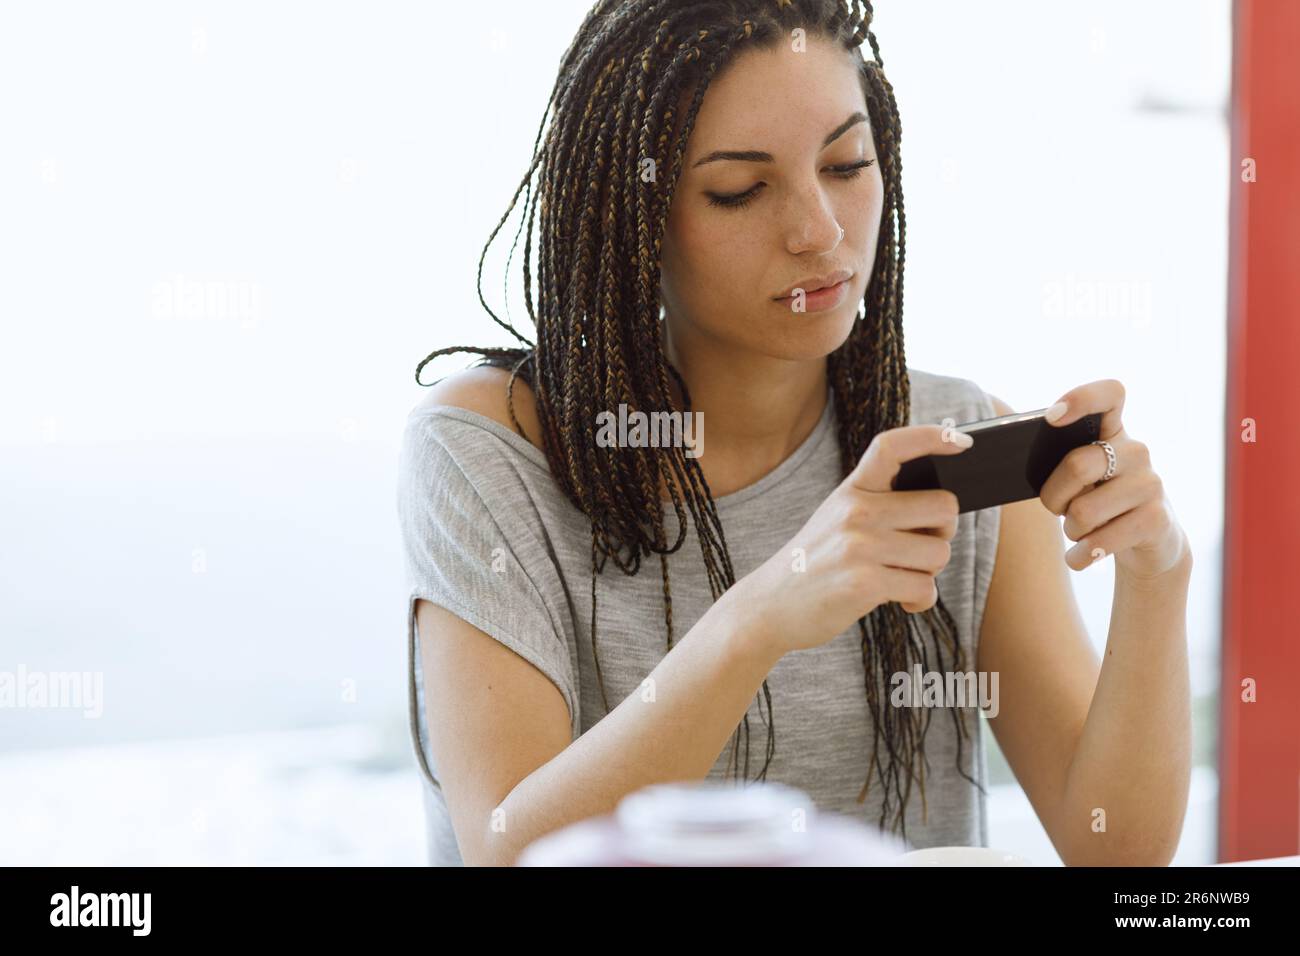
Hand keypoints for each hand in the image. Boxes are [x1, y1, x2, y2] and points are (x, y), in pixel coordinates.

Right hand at [730, 423, 972, 655]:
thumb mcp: (837, 519)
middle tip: (922, 546)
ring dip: (928, 572)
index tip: (964, 441)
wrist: (769, 606)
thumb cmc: (816, 563)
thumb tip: (946, 509)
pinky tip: (901, 600)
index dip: (933, 436)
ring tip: (900, 578)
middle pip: (943, 507)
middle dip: (943, 532)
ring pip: (939, 553)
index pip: (892, 447)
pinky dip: (919, 599)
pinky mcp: (864, 584)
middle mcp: (856, 511)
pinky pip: (924, 587)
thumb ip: (881, 507)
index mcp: (851, 490)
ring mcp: (859, 547)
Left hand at [1038, 379, 1189, 579]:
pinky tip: (1080, 558)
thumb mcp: (1079, 478)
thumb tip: (1008, 461)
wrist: (1149, 539)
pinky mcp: (1156, 519)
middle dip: (1053, 497)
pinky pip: (1099, 541)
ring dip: (1070, 530)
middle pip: (1077, 465)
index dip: (1081, 398)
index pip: (1109, 394)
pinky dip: (1080, 556)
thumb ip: (1056, 463)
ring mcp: (1151, 484)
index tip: (1051, 417)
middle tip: (1057, 508)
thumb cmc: (1097, 500)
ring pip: (1083, 512)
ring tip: (1080, 531)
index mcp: (1113, 431)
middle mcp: (1137, 451)